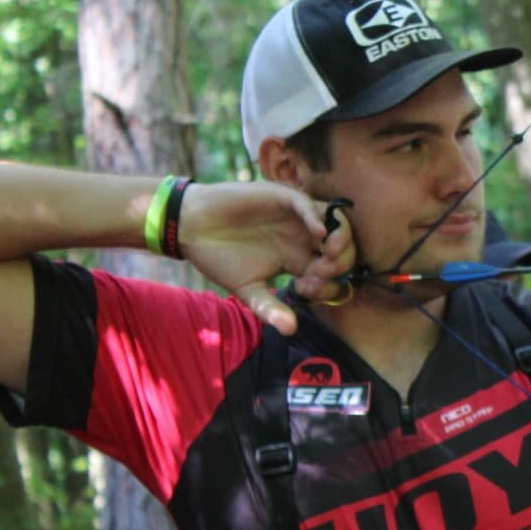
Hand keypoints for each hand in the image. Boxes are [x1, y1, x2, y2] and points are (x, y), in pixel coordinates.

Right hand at [178, 182, 357, 333]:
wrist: (190, 229)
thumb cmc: (219, 258)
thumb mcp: (246, 289)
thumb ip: (269, 308)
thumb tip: (291, 331)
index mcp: (297, 260)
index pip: (330, 274)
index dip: (328, 286)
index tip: (305, 291)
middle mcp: (301, 238)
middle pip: (340, 250)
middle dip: (340, 265)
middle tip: (319, 275)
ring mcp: (294, 218)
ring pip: (334, 224)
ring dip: (340, 240)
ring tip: (329, 256)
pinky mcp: (281, 198)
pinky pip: (308, 204)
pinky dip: (318, 218)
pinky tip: (318, 235)